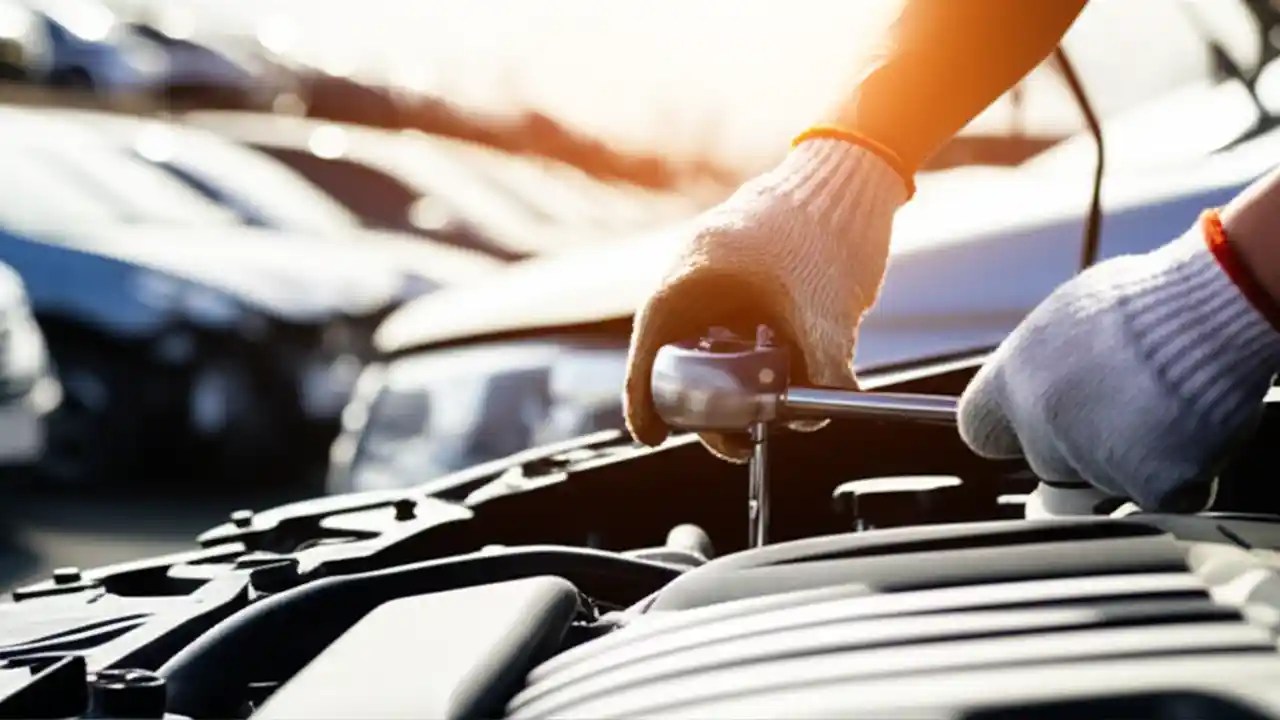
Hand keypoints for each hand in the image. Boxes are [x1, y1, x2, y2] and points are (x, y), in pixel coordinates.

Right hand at [624, 139, 908, 460]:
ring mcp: (723, 277)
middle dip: (711, 407)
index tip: (654, 436)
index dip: (645, 398)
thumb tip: (818, 417)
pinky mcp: (752, 278)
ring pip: (717, 347)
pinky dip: (764, 356)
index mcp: (691, 277)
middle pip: (683, 357)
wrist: (855, 173)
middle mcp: (697, 277)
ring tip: (782, 403)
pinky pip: (744, 330)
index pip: (650, 347)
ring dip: (742, 383)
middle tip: (741, 440)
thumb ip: (825, 371)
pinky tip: (800, 367)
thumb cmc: (827, 229)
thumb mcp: (828, 314)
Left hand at [958, 216, 1279, 510]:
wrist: (1211, 311)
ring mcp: (1090, 455)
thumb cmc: (1152, 300)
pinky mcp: (1145, 483)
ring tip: (1167, 407)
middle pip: (1049, 462)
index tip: (1025, 433)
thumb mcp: (1071, 315)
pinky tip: (1193, 431)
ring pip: (1107, 480)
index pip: (980, 429)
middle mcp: (1041, 419)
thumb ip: (1044, 359)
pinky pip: (1163, 497)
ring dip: (1136, 459)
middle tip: (1127, 413)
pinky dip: (1184, 478)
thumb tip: (1036, 378)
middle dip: (1084, 448)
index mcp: (1015, 376)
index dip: (1008, 434)